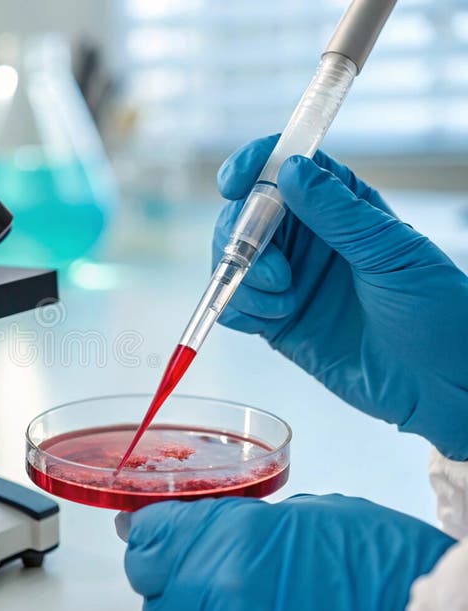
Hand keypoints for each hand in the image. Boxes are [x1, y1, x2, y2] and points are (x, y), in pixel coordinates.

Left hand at [121, 495, 454, 610]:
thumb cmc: (370, 561)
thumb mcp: (293, 519)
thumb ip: (224, 526)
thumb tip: (176, 534)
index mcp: (230, 531)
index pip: (147, 534)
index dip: (151, 538)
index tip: (153, 540)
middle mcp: (216, 583)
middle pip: (151, 586)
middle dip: (174, 582)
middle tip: (210, 580)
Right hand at [214, 135, 467, 459]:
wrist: (439, 387)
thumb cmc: (437, 315)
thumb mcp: (392, 255)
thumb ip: (339, 214)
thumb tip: (291, 170)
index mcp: (341, 207)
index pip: (286, 165)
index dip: (254, 164)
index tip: (235, 183)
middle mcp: (309, 238)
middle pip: (245, 213)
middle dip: (242, 236)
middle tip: (273, 270)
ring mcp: (288, 280)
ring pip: (230, 258)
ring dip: (244, 278)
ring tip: (284, 302)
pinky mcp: (275, 321)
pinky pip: (234, 304)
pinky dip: (239, 309)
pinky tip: (273, 320)